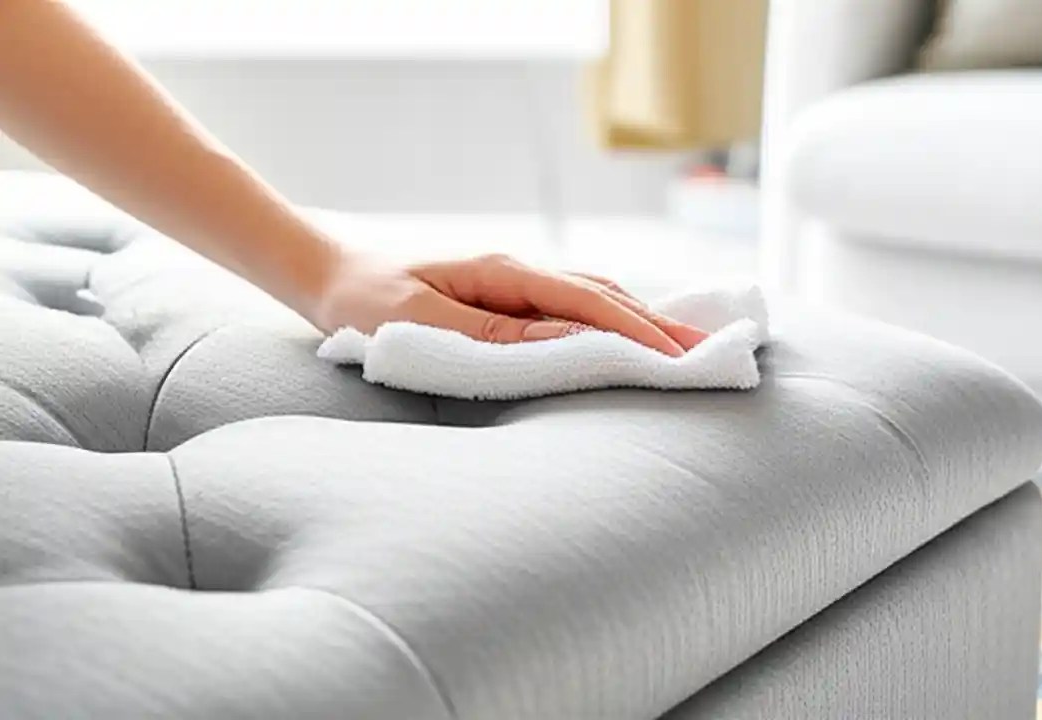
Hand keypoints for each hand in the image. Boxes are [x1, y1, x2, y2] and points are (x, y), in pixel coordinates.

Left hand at [308, 250, 707, 356]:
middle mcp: (520, 273)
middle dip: (660, 327)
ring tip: (688, 349)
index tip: (682, 359)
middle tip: (712, 355)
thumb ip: (499, 336)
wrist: (329, 275)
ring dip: (644, 323)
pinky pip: (576, 306)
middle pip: (606, 296)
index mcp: (505, 275)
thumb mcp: (426, 323)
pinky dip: (615, 321)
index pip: (588, 303)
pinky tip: (633, 336)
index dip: (638, 333)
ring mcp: (518, 282)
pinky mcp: (510, 297)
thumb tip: (575, 343)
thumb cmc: (367, 305)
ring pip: (597, 297)